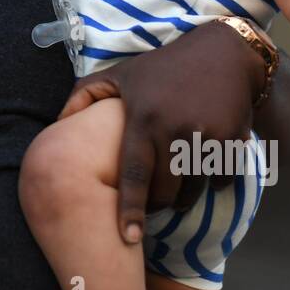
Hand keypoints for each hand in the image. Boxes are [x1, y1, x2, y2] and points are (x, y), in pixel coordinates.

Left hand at [58, 21, 264, 242]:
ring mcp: (206, 135)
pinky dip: (211, 181)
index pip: (134, 173)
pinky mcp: (232, 140)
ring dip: (184, 196)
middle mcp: (174, 128)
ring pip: (193, 190)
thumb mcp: (121, 74)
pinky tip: (203, 164)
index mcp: (143, 116)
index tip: (128, 237)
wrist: (224, 53)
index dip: (131, 209)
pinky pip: (219, 180)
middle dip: (156, 203)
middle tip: (153, 199)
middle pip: (165, 191)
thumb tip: (57, 123)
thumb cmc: (164, 67)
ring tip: (176, 184)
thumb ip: (84, 95)